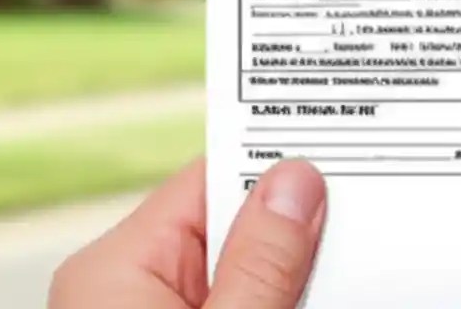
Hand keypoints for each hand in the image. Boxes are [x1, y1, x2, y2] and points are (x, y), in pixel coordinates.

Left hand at [49, 159, 326, 308]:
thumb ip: (261, 263)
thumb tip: (296, 183)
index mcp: (114, 266)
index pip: (209, 179)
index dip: (277, 171)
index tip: (339, 165)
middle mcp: (118, 286)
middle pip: (226, 227)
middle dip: (287, 234)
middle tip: (346, 238)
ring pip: (230, 270)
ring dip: (279, 276)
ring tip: (327, 283)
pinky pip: (222, 297)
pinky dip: (262, 297)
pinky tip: (299, 299)